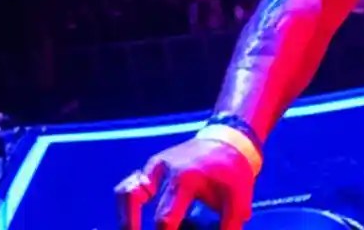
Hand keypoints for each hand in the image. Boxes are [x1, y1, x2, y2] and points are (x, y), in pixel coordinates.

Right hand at [114, 138, 254, 229]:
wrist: (229, 141)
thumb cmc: (234, 173)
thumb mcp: (238, 201)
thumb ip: (228, 227)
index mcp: (186, 179)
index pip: (164, 219)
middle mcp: (165, 170)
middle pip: (141, 208)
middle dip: (138, 228)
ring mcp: (155, 166)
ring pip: (126, 194)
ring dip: (125, 218)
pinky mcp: (151, 167)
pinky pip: (129, 187)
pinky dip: (127, 206)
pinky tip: (131, 222)